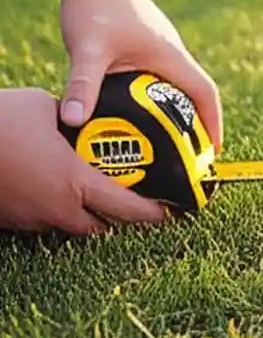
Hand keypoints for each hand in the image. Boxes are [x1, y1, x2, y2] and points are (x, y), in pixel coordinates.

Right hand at [0, 88, 165, 233]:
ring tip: (101, 194)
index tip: (172, 210)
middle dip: (121, 218)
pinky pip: (44, 221)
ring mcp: (31, 219)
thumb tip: (91, 114)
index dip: (153, 213)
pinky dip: (59, 210)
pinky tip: (60, 188)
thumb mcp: (47, 109)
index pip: (127, 209)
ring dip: (88, 215)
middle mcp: (56, 209)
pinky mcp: (10, 221)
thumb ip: (77, 118)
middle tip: (138, 202)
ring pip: (71, 226)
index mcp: (74, 183)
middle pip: (101, 227)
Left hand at [57, 0, 221, 148]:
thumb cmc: (95, 5)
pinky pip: (158, 77)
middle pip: (194, 93)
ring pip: (175, 85)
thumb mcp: (88, 50)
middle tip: (185, 154)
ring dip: (175, 111)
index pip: (205, 93)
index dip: (213, 123)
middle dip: (195, 124)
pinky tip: (133, 111)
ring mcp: (158, 46)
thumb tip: (73, 121)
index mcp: (171, 56)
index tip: (212, 150)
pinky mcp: (143, 43)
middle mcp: (171, 52)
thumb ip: (83, 85)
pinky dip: (155, 98)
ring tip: (161, 140)